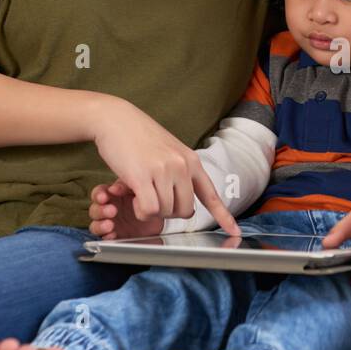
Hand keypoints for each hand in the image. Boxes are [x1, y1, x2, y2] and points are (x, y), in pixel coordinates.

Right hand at [88, 96, 239, 235]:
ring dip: (151, 210)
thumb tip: (185, 201)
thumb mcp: (169, 151)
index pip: (210, 194)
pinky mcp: (142, 175)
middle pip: (185, 210)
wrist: (116, 119)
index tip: (234, 231)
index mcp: (191, 161)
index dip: (223, 216)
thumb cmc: (138, 136)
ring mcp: (163, 170)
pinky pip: (149, 208)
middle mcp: (182, 165)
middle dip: (169, 213)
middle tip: (153, 199)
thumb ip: (180, 172)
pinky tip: (134, 199)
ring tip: (140, 193)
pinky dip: (141, 210)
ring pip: (165, 211)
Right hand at [88, 179, 166, 239]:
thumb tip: (115, 188)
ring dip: (100, 225)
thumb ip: (127, 187)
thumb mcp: (140, 191)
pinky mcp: (114, 236)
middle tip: (112, 211)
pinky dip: (107, 237)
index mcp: (113, 196)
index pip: (99, 193)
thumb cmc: (149, 202)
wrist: (158, 221)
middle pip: (95, 210)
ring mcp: (110, 224)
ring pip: (96, 225)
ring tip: (110, 225)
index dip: (99, 195)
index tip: (103, 197)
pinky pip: (105, 238)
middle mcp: (109, 209)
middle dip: (100, 211)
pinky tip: (113, 235)